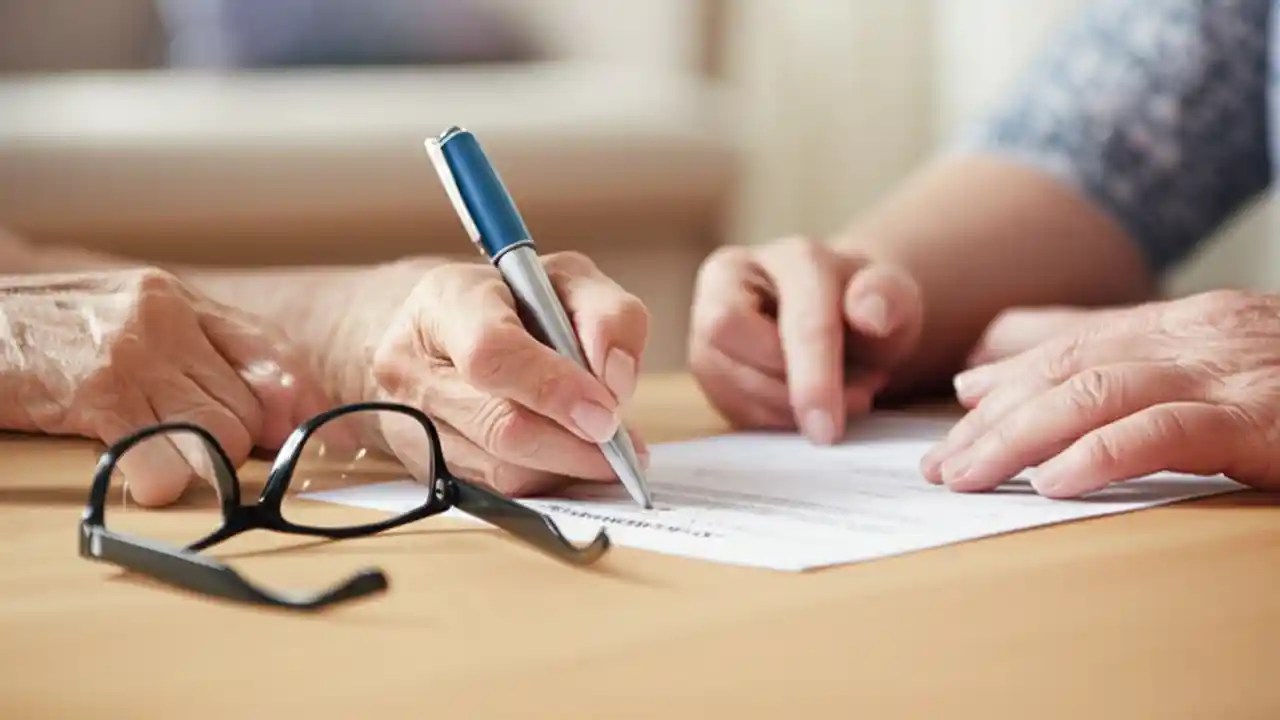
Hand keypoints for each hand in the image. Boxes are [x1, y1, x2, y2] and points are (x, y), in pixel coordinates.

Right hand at [1, 269, 327, 505]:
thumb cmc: (48, 334)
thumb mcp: (130, 322)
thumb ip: (201, 354)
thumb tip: (278, 411)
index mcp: (179, 298)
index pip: (273, 352)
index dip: (308, 403)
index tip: (341, 440)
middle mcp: (166, 316)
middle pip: (250, 404)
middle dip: (235, 442)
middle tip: (193, 448)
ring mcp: (134, 352)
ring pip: (220, 432)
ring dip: (200, 463)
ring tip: (159, 454)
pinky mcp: (99, 391)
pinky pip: (163, 455)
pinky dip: (162, 479)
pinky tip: (145, 478)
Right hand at [370, 253, 649, 495]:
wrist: (440, 337)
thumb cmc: (510, 304)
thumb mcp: (568, 281)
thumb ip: (607, 316)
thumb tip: (616, 380)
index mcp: (445, 302)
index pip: (492, 353)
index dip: (555, 388)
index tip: (606, 412)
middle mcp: (414, 367)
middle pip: (502, 426)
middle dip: (576, 445)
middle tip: (622, 448)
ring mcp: (410, 425)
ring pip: (502, 471)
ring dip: (566, 469)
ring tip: (603, 454)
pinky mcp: (423, 469)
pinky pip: (497, 493)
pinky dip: (544, 483)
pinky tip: (568, 464)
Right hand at [689, 238, 922, 442]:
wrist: (842, 320)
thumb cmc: (866, 310)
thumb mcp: (895, 300)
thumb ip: (889, 299)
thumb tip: (871, 312)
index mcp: (791, 257)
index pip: (796, 319)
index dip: (813, 379)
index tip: (829, 430)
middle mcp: (734, 277)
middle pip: (724, 330)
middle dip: (780, 384)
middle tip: (842, 405)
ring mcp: (708, 317)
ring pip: (720, 374)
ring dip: (779, 407)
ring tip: (834, 403)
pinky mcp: (705, 358)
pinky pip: (723, 400)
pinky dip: (767, 417)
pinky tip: (801, 408)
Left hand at [921, 290, 1279, 496]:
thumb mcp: (1201, 363)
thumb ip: (1108, 352)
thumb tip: (996, 365)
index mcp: (1178, 324)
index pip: (1064, 351)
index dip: (999, 390)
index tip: (950, 429)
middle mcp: (1196, 334)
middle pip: (1066, 370)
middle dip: (993, 420)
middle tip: (941, 466)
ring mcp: (1230, 369)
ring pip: (1098, 392)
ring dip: (1022, 436)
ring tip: (970, 475)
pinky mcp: (1262, 415)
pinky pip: (1166, 429)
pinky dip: (1102, 452)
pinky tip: (1054, 480)